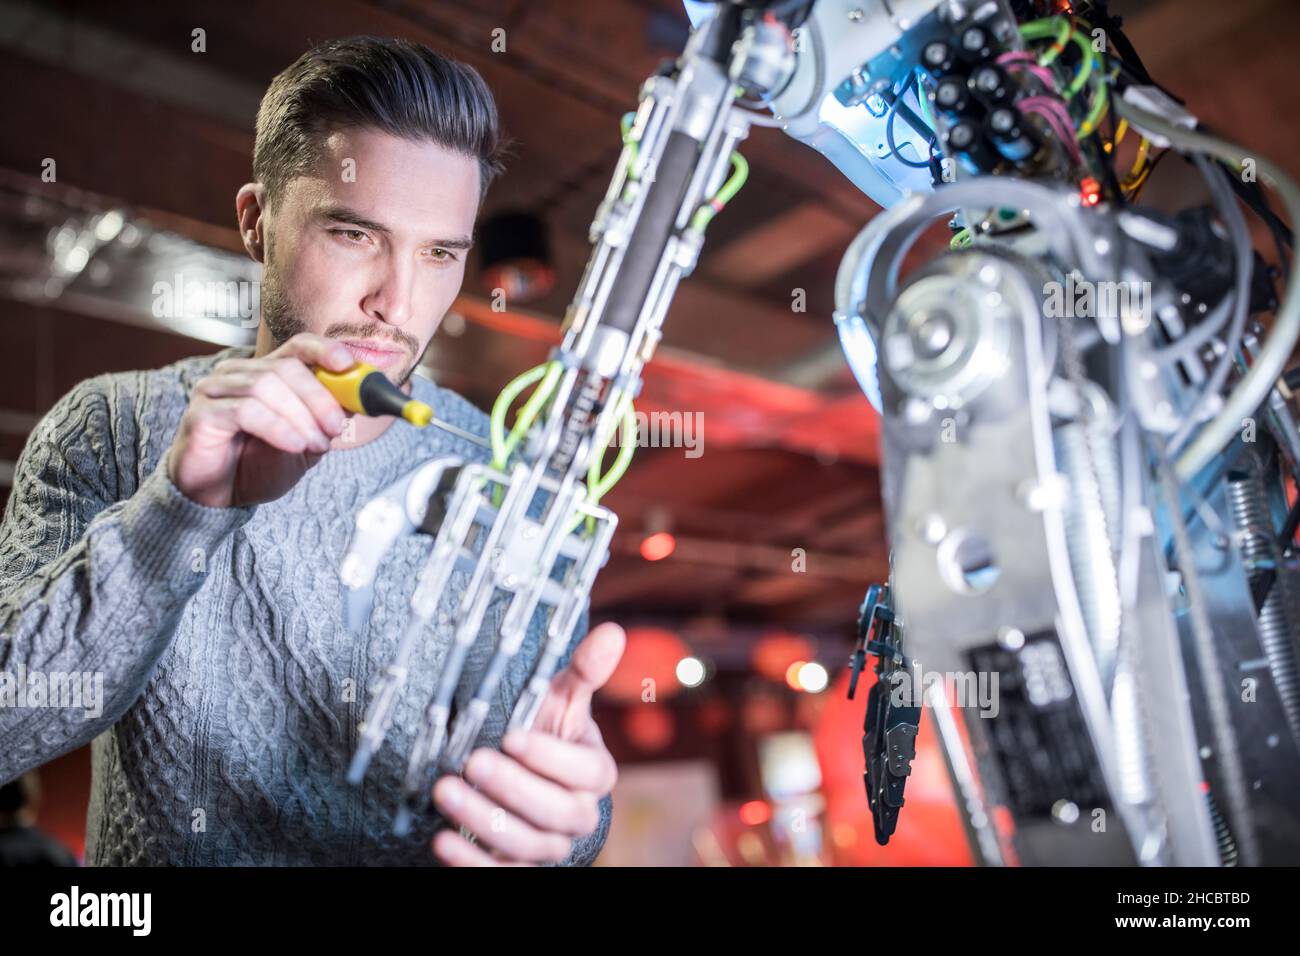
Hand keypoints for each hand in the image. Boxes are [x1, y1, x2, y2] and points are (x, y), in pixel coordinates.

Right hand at [168, 333, 352, 506]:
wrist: (220, 498)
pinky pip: (246, 410)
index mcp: (266, 372)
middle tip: (336, 426)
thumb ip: (327, 418)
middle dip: (319, 397)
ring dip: (300, 417)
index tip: (348, 365)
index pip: (298, 346)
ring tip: (315, 444)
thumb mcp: (306, 441)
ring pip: (267, 386)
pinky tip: (293, 445)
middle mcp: (238, 373)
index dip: (324, 350)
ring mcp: (216, 389)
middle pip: (286, 367)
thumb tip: (358, 397)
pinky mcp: (202, 413)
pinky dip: (278, 427)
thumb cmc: (257, 466)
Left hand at [431, 622, 624, 865]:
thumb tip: (613, 632)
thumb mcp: (559, 699)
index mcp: (595, 773)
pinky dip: (472, 864)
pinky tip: (443, 841)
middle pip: (558, 812)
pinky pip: (502, 875)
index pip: (586, 772)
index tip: (512, 736)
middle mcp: (579, 814)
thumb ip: (584, 671)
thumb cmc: (542, 732)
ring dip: (484, 819)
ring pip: (528, 845)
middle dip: (513, 788)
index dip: (551, 758)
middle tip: (473, 761)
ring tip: (446, 791)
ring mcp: (550, 845)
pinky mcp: (518, 867)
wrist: (519, 776)